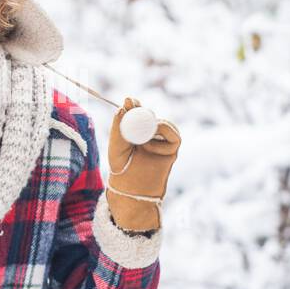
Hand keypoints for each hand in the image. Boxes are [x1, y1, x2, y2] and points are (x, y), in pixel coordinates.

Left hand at [104, 97, 180, 232]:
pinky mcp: (173, 149)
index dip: (135, 104)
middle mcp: (151, 133)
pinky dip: (161, 138)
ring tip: (139, 137)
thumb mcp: (116, 145)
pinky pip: (173, 136)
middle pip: (151, 115)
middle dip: (143, 111)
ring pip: (164, 123)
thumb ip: (119, 127)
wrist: (130, 188)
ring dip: (152, 125)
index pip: (139, 112)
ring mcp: (163, 140)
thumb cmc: (122, 168)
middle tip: (133, 107)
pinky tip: (148, 146)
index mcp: (137, 129)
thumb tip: (122, 107)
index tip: (129, 100)